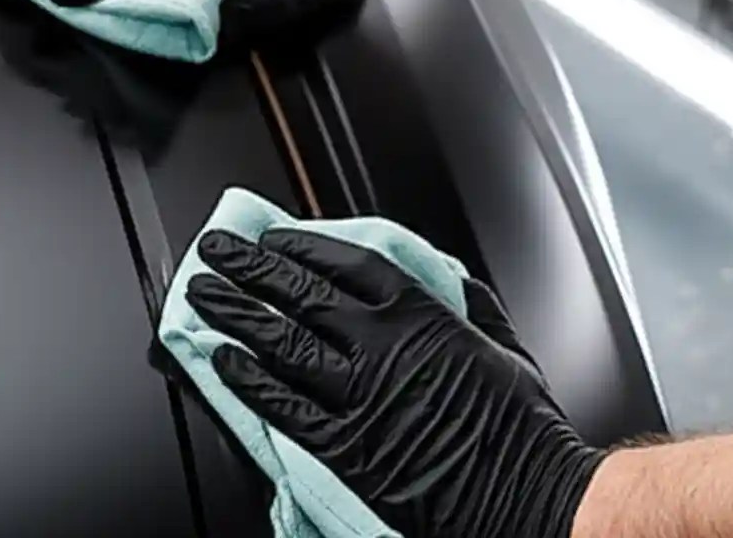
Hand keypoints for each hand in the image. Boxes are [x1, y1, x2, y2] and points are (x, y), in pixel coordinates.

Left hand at [187, 229, 605, 537]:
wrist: (530, 496)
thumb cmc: (523, 426)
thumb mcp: (503, 344)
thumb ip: (467, 303)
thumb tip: (446, 280)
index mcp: (420, 315)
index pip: (342, 263)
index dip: (299, 246)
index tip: (272, 237)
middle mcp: (380, 347)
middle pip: (298, 293)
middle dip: (250, 267)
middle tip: (216, 250)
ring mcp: (357, 396)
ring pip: (279, 343)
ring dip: (234, 314)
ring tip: (202, 295)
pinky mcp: (344, 447)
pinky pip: (282, 406)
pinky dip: (248, 380)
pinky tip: (223, 361)